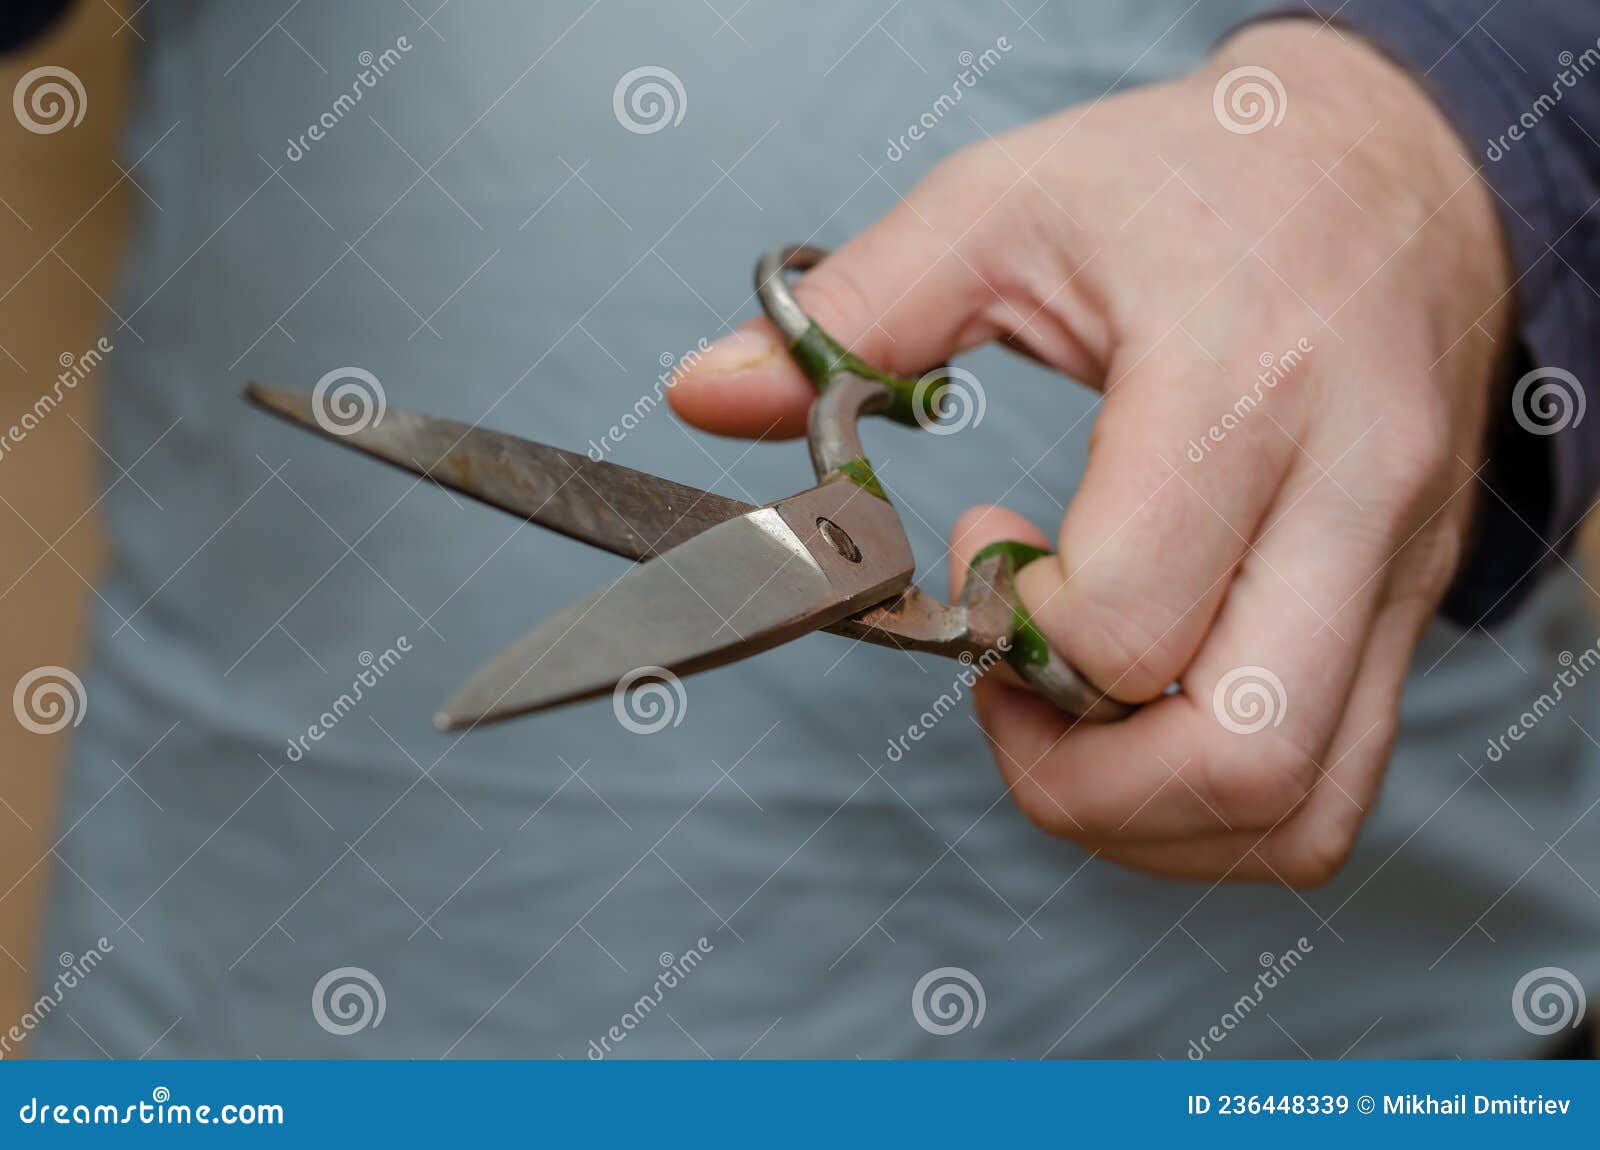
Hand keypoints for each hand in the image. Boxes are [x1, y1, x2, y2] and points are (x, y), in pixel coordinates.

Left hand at [669, 21, 1511, 883]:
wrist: (1391, 168)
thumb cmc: (1200, 181)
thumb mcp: (1010, 204)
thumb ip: (856, 311)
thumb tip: (708, 396)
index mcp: (1240, 382)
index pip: (1125, 620)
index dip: (1012, 634)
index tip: (978, 552)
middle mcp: (1346, 495)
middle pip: (1234, 759)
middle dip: (1072, 780)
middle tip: (1007, 688)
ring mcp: (1394, 569)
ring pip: (1296, 813)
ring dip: (1140, 813)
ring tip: (1070, 702)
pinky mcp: (1405, 607)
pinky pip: (1331, 794)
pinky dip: (1215, 808)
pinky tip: (1144, 710)